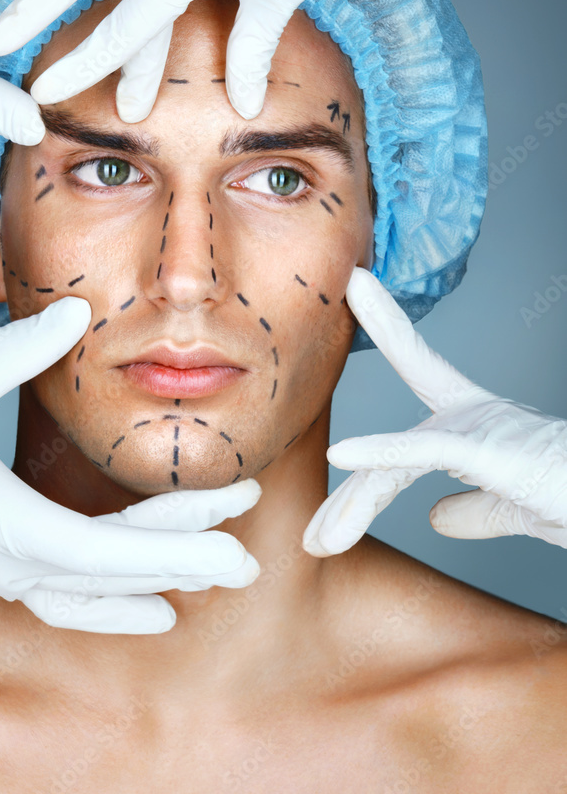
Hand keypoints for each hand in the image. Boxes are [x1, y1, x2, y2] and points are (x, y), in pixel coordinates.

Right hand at [0, 298, 259, 633]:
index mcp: (8, 526)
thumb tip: (78, 312)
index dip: (178, 543)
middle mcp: (12, 562)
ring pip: (96, 596)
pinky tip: (150, 607)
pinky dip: (113, 606)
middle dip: (187, 560)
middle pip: (117, 574)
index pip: (113, 553)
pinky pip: (66, 601)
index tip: (236, 535)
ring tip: (212, 581)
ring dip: (156, 585)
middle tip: (250, 554)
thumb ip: (17, 348)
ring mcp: (3, 571)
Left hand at [303, 268, 566, 555]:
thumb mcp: (514, 507)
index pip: (419, 367)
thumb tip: (435, 516)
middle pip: (392, 443)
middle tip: (314, 537)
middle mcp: (473, 414)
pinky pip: (423, 450)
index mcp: (477, 421)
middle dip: (352, 487)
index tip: (357, 286)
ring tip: (319, 543)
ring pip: (395, 460)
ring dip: (356, 508)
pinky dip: (379, 453)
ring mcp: (481, 427)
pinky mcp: (491, 448)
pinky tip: (340, 457)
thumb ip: (473, 508)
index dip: (387, 327)